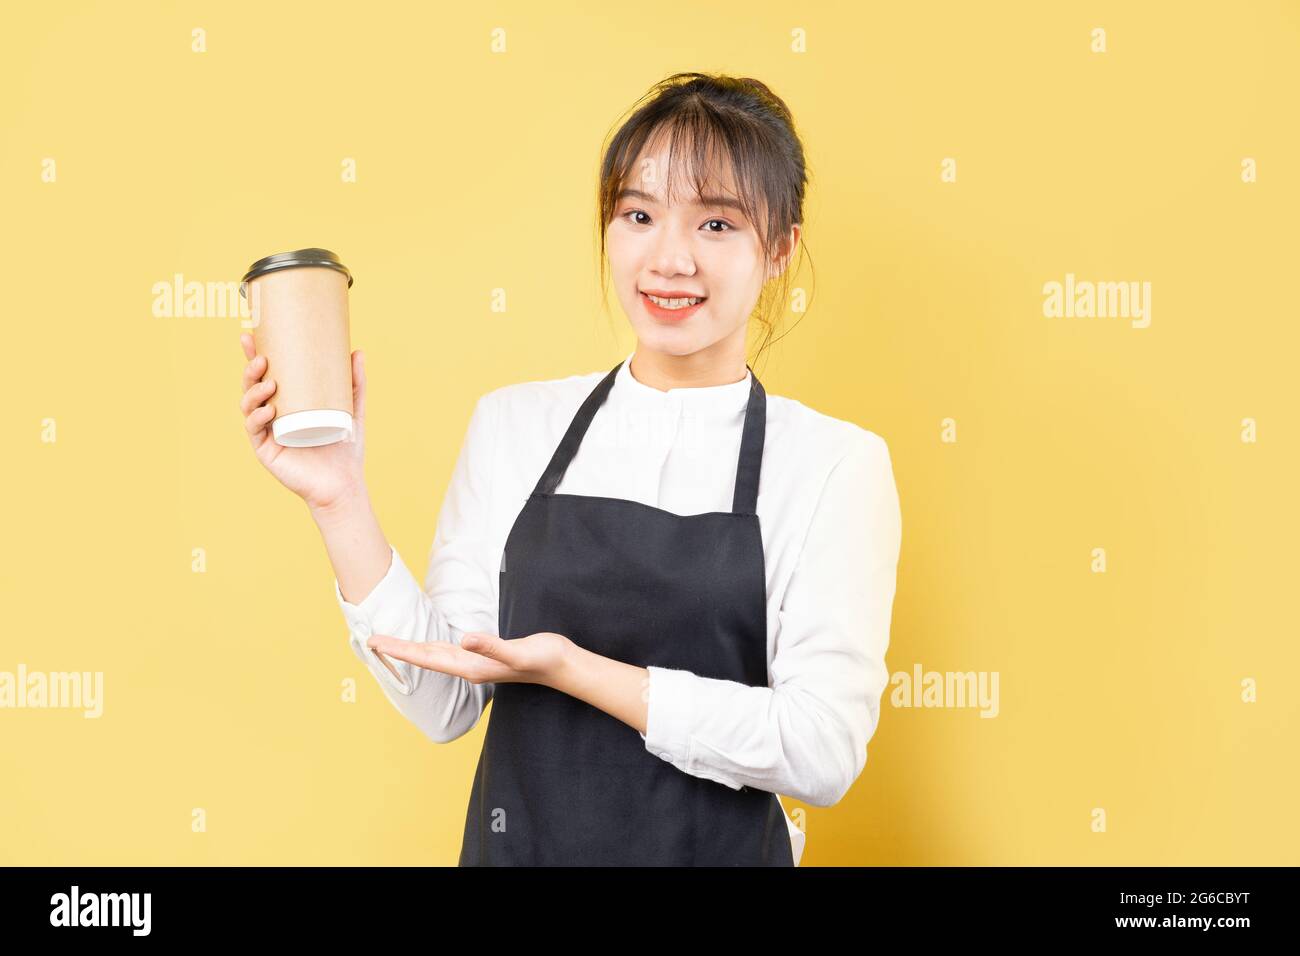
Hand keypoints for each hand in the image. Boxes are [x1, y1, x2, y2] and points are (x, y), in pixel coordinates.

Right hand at [238, 332, 366, 510]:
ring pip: (249, 406)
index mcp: (287, 403)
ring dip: (253, 391)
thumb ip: (355, 383)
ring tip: (270, 383)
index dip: (254, 356)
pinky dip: (257, 418)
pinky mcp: (266, 451)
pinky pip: (254, 430)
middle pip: (251, 387)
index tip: (250, 336)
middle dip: (250, 370)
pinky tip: (268, 410)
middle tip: (261, 359)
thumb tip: (358, 351)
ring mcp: (267, 433)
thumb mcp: (352, 409)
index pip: (266, 375)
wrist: (343, 483)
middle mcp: (272, 416)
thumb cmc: (345, 448)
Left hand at [365, 631, 573, 686]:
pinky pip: (447, 653)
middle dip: (397, 650)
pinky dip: (429, 648)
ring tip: (389, 644)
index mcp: (471, 667)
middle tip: (371, 640)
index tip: (376, 642)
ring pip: (434, 656)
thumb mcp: (518, 652)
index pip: (427, 658)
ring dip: (410, 650)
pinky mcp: (482, 656)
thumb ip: (493, 646)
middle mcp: (468, 667)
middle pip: (424, 658)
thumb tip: (466, 639)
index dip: (400, 650)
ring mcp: (474, 663)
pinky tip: (425, 646)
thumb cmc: (543, 658)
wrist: (561, 667)